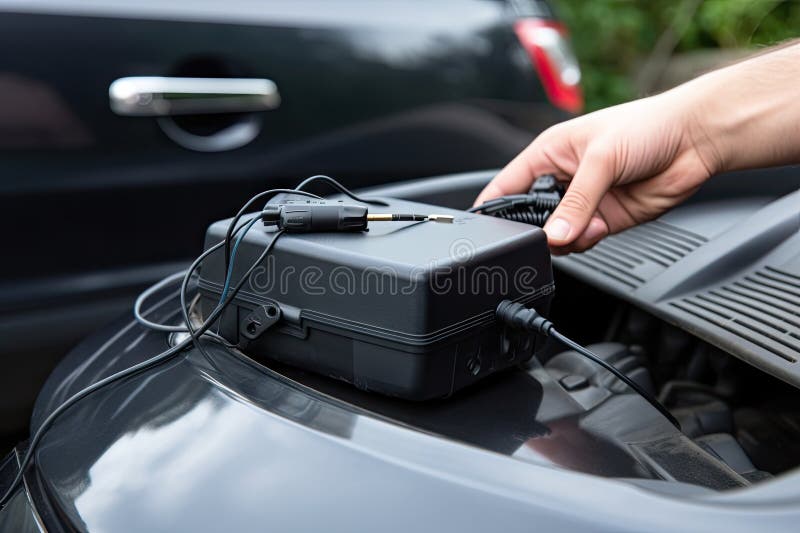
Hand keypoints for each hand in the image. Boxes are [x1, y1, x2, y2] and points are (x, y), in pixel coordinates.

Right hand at [474, 91, 719, 253]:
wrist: (696, 140)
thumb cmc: (648, 126)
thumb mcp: (601, 159)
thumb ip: (576, 202)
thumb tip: (554, 235)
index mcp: (549, 154)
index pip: (507, 186)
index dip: (493, 208)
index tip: (485, 231)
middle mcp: (563, 179)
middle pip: (531, 217)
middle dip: (538, 229)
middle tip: (552, 231)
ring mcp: (585, 202)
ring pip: (558, 235)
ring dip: (568, 238)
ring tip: (588, 224)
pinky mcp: (606, 220)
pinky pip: (584, 241)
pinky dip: (589, 241)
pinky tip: (603, 226)